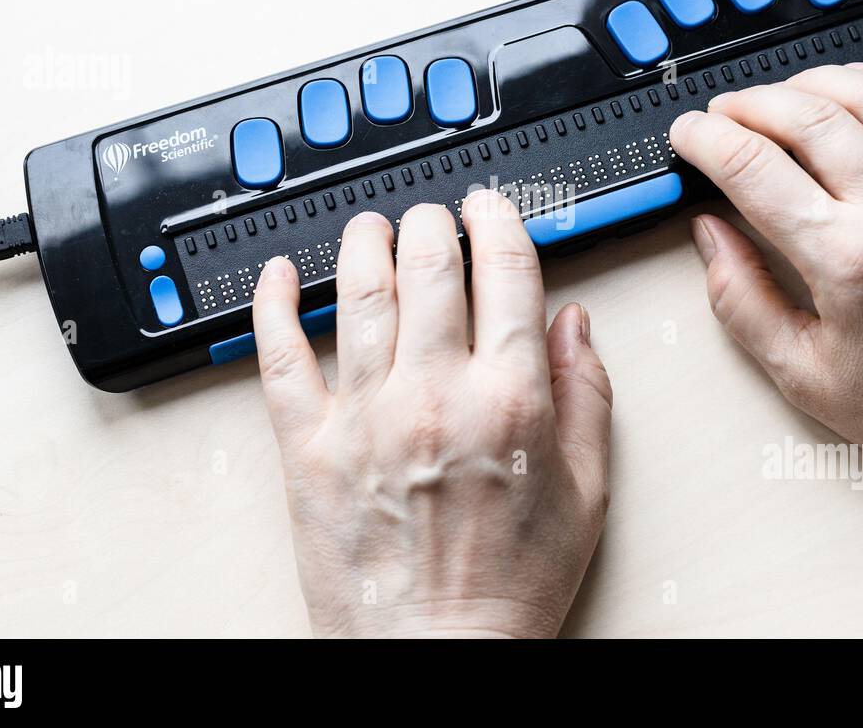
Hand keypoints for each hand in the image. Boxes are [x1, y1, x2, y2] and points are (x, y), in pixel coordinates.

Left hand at [251, 189, 611, 637]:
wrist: (438, 655)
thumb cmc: (511, 585)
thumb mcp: (587, 491)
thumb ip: (588, 395)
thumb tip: (573, 322)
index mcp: (511, 398)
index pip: (505, 272)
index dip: (498, 221)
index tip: (489, 207)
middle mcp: (435, 394)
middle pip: (429, 266)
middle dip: (433, 221)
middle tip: (432, 216)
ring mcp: (365, 416)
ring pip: (358, 292)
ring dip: (365, 242)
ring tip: (370, 226)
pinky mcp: (308, 447)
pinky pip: (280, 358)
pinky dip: (273, 306)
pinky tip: (279, 275)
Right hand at [668, 58, 862, 505]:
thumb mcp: (802, 375)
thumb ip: (741, 299)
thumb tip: (709, 233)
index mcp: (848, 263)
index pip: (754, 168)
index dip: (706, 141)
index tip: (688, 136)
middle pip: (807, 116)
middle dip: (748, 104)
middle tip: (722, 115)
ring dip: (811, 82)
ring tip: (782, 96)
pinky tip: (862, 84)